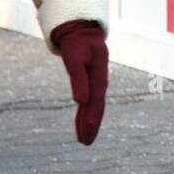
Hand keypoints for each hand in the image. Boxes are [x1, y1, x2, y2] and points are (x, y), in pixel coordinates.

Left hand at [51, 19, 107, 144]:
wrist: (81, 29)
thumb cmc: (76, 43)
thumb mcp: (74, 58)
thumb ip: (78, 79)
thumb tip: (80, 102)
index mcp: (99, 76)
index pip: (96, 101)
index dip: (92, 118)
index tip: (88, 132)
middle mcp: (99, 81)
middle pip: (96, 107)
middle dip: (91, 125)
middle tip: (86, 143)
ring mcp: (95, 82)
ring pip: (92, 106)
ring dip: (88, 122)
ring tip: (84, 140)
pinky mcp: (89, 82)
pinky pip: (88, 101)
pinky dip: (85, 113)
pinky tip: (83, 123)